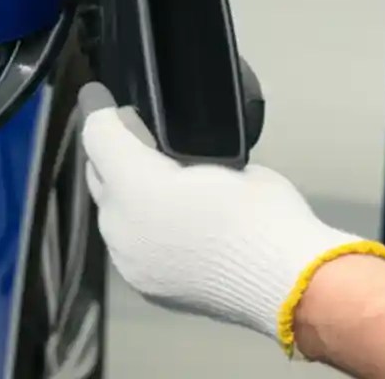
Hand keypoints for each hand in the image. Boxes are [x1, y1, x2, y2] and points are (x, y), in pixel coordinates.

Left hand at [80, 87, 384, 354]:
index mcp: (137, 182)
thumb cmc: (262, 212)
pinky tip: (169, 224)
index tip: (107, 100)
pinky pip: (128, 245)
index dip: (102, 111)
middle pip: (98, 173)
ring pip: (111, 212)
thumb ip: (180, 148)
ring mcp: (127, 259)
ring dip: (126, 194)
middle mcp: (119, 222)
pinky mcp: (142, 284)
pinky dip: (141, 229)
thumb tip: (163, 149)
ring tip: (160, 185)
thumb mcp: (225, 156)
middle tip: (141, 138)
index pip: (98, 133)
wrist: (286, 283)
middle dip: (114, 152)